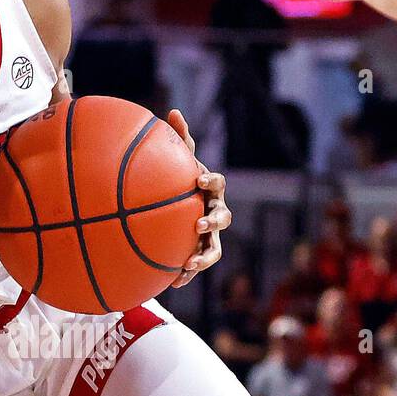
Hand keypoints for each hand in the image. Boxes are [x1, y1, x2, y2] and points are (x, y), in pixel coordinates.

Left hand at [166, 109, 230, 287]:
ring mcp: (209, 236)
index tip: (199, 180)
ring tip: (190, 263)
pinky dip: (187, 274)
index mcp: (210, 191)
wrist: (179, 208)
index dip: (211, 182)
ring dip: (204, 256)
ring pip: (214, 249)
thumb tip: (174, 112)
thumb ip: (179, 140)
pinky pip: (195, 265)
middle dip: (214, 221)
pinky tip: (173, 283)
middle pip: (223, 218)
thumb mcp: (178, 161)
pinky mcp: (198, 253)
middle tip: (199, 224)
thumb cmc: (179, 181)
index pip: (218, 184)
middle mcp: (215, 213)